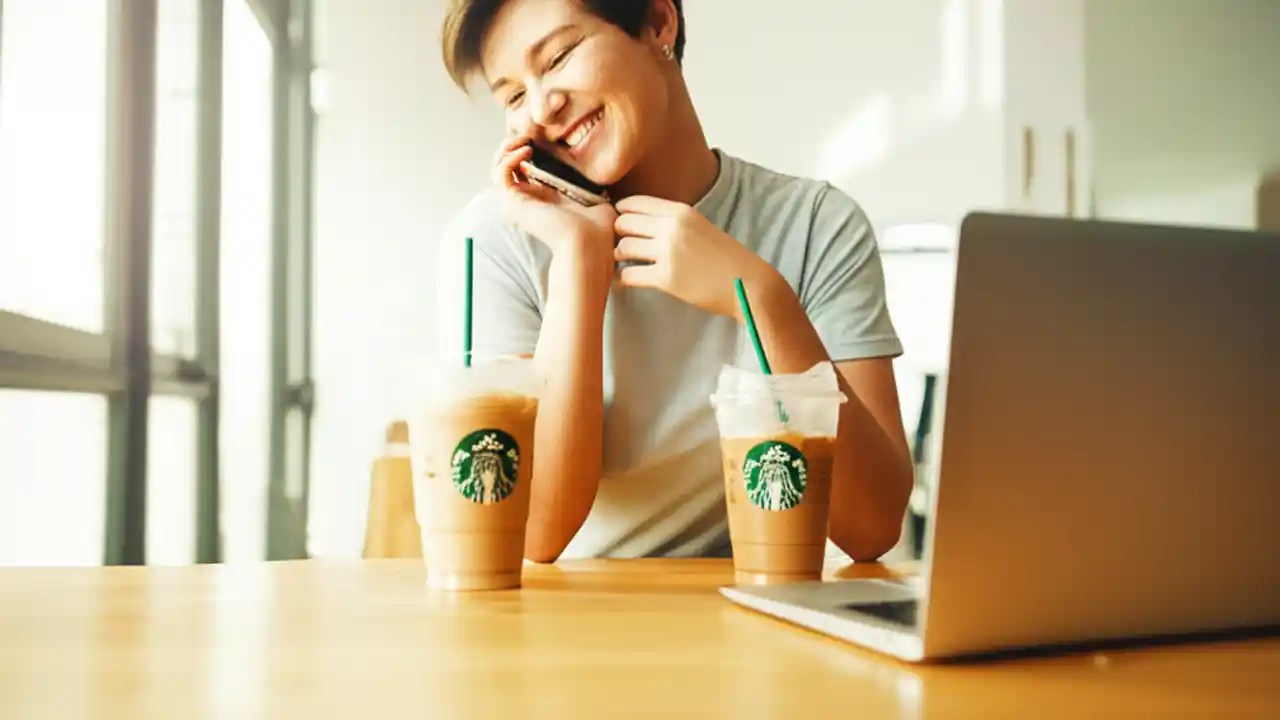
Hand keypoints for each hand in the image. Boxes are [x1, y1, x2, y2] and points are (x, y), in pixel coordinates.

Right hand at [492, 135, 617, 260]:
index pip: (522, 170)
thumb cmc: (596, 230)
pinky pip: (500, 174)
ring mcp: (516, 204)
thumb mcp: (592, 198)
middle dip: (512, 146)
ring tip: (525, 139)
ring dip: (507, 148)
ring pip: (498, 168)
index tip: (540, 139)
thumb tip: (594, 173)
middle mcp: (524, 202)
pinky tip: (527, 150)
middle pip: (505, 167)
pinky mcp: (513, 203)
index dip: (526, 151)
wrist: (589, 243)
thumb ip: (586, 185)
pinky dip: (509, 158)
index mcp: (541, 200)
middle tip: (527, 135)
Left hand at [613, 196, 781, 317]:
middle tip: (619, 246)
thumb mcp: (699, 226)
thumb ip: (672, 221)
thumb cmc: (725, 257)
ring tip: (622, 264)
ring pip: (622, 248)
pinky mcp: (666, 278)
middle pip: (622, 223)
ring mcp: (668, 252)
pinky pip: (628, 275)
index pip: (634, 203)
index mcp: (680, 211)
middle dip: (615, 235)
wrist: (748, 283)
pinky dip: (622, 279)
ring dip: (618, 257)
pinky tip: (624, 281)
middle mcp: (672, 227)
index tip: (620, 225)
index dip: (620, 214)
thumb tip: (640, 223)